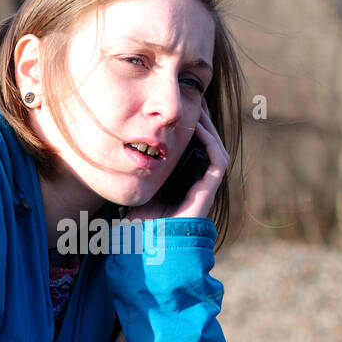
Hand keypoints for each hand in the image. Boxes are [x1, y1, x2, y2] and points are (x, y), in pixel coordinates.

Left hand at [125, 100, 228, 222]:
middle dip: (202, 121)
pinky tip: (198, 128)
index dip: (191, 126)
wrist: (150, 243)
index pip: (192, 147)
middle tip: (194, 98)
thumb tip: (124, 145)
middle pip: (207, 144)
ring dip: (209, 127)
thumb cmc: (141, 219)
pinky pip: (218, 160)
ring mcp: (204, 186)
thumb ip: (139, 168)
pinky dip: (210, 142)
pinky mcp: (208, 190)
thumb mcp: (138, 184)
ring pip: (215, 148)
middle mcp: (196, 181)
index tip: (181, 107)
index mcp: (183, 179)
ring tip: (199, 107)